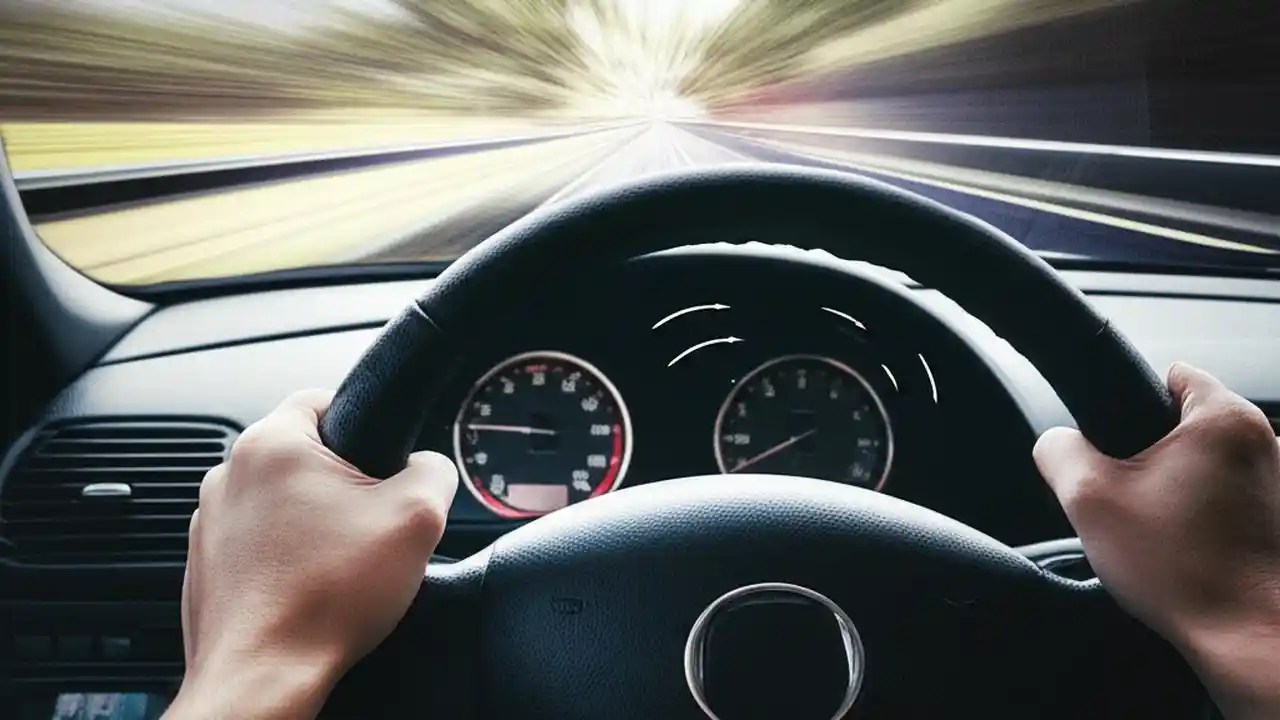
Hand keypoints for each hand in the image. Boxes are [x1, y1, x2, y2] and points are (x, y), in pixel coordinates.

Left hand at [165, 390, 457, 718]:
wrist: (263, 677)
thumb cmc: (326, 599)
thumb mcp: (417, 518)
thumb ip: (434, 471)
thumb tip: (428, 467)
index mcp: (272, 444)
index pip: (325, 397)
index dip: (366, 426)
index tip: (383, 464)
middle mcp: (228, 474)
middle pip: (304, 454)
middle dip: (343, 483)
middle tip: (372, 522)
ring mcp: (208, 521)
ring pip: (280, 500)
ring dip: (312, 521)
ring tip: (341, 563)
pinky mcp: (205, 564)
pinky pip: (258, 543)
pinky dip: (286, 557)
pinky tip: (312, 587)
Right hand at [1034, 363, 1279, 719]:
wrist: (1251, 640)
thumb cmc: (1185, 571)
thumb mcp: (1088, 501)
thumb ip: (1058, 452)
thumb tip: (1055, 443)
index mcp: (1224, 419)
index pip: (1169, 374)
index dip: (1128, 404)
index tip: (1115, 444)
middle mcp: (1267, 441)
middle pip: (1188, 425)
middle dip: (1152, 457)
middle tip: (1130, 500)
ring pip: (1210, 467)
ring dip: (1182, 490)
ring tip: (1162, 533)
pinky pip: (1231, 502)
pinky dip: (1208, 519)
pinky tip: (1190, 554)